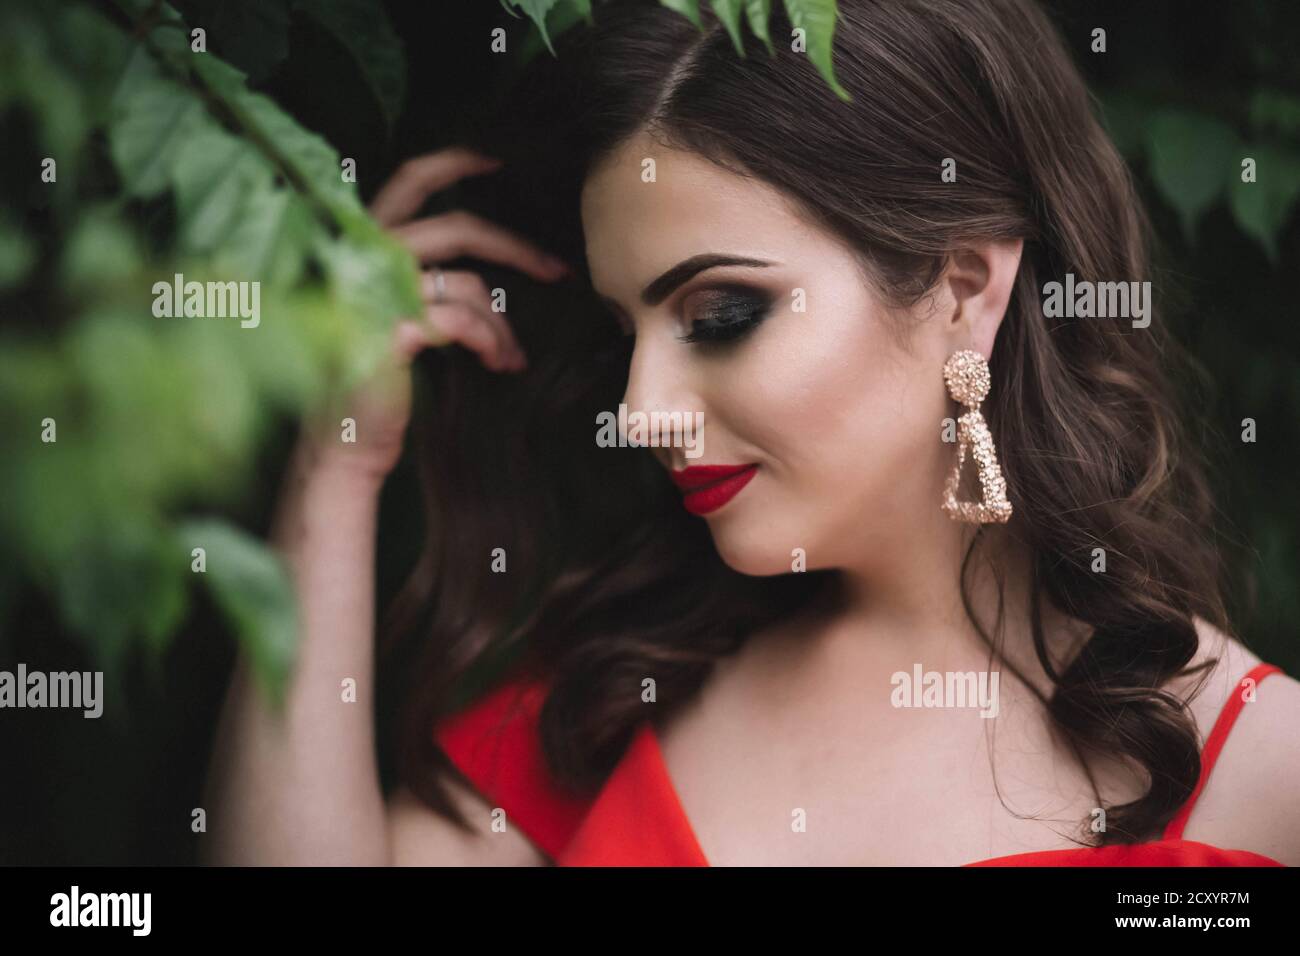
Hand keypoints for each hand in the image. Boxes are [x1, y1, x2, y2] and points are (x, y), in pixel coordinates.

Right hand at [301, 146, 570, 484]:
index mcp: (364, 246)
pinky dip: (489, 340)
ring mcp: (371, 292)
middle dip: (517, 248)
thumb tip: (495, 273)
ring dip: (503, 324)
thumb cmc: (381, 384)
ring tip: (512, 357)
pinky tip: (498, 363)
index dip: (453, 163)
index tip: (498, 162)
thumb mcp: (407, 319)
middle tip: (558, 270)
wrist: (347, 446)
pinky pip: (459, 320)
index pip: (408, 182)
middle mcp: (362, 257)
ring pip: (468, 284)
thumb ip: (432, 280)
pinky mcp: (387, 329)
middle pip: (457, 228)